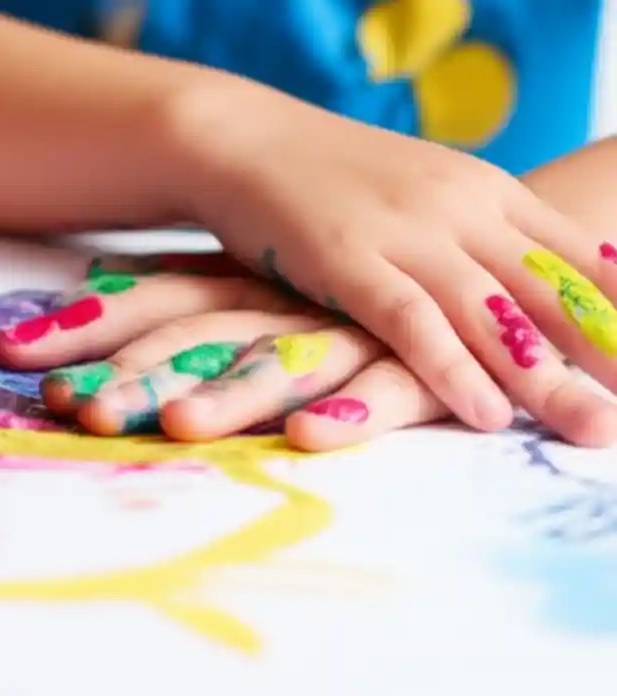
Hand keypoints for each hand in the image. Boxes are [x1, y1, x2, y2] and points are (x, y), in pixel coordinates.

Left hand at [0, 255, 451, 449]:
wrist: (468, 265)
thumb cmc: (334, 293)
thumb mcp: (253, 292)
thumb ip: (181, 304)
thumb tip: (86, 300)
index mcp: (236, 284)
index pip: (144, 301)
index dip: (79, 328)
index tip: (6, 352)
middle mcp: (279, 302)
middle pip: (195, 339)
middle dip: (133, 374)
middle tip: (75, 411)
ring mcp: (345, 329)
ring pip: (278, 363)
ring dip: (225, 395)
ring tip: (175, 425)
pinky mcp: (417, 361)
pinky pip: (386, 386)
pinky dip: (350, 412)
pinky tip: (309, 437)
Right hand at [170, 86, 616, 446]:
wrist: (244, 139)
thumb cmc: (328, 178)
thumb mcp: (417, 195)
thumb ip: (470, 238)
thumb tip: (520, 294)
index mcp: (485, 190)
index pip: (577, 253)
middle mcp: (459, 207)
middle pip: (549, 289)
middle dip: (602, 350)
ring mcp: (403, 232)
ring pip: (491, 311)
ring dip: (546, 375)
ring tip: (590, 426)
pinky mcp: (346, 259)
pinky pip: (410, 321)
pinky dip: (452, 368)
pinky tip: (488, 413)